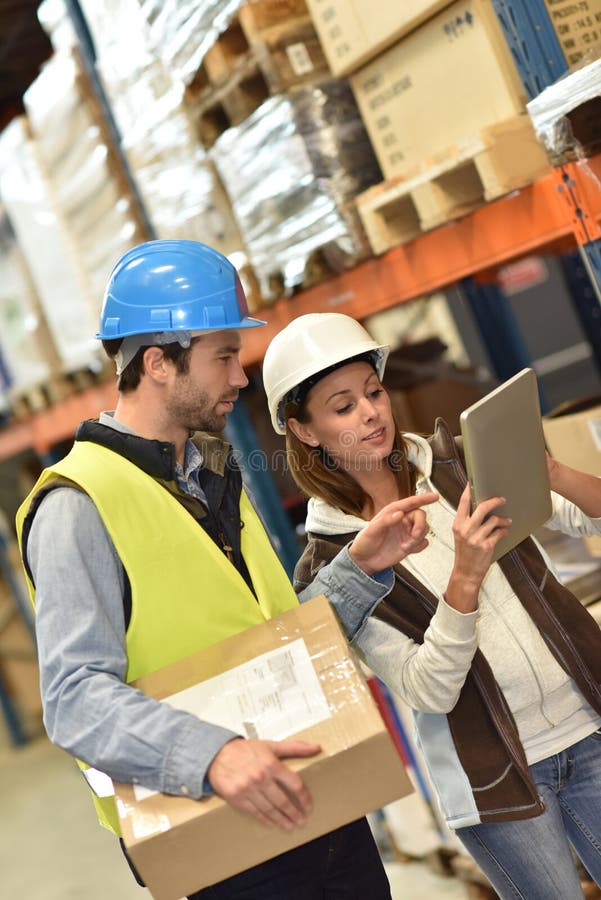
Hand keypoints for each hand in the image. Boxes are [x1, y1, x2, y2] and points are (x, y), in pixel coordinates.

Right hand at [206, 737, 320, 829]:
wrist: (217, 754)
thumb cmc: (245, 750)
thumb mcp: (271, 745)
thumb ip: (295, 747)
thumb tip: (316, 748)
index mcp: (271, 764)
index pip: (295, 784)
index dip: (304, 798)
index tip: (309, 806)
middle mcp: (260, 777)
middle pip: (283, 801)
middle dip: (295, 814)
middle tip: (302, 822)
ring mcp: (248, 789)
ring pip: (270, 810)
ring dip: (282, 821)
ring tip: (291, 827)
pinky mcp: (237, 799)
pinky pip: (255, 813)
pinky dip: (266, 821)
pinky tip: (273, 825)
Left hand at [349, 492, 438, 574]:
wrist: (365, 560)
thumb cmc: (365, 542)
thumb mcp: (371, 530)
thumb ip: (385, 521)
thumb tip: (400, 514)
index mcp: (393, 512)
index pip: (411, 502)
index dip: (424, 498)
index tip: (435, 496)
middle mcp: (402, 520)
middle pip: (421, 516)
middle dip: (420, 526)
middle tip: (413, 536)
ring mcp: (407, 532)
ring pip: (424, 529)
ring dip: (418, 539)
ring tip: (405, 546)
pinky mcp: (410, 544)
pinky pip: (424, 542)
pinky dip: (419, 547)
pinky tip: (408, 550)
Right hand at [450, 485, 510, 590]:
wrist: (465, 572)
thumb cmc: (464, 553)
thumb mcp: (460, 534)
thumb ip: (467, 521)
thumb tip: (480, 507)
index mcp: (457, 524)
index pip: (463, 502)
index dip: (469, 490)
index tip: (474, 482)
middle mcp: (465, 529)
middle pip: (482, 507)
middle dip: (495, 501)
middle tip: (502, 500)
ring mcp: (475, 538)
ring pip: (494, 520)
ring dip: (503, 520)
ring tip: (507, 522)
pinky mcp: (486, 546)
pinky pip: (499, 533)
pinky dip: (504, 531)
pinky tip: (504, 532)